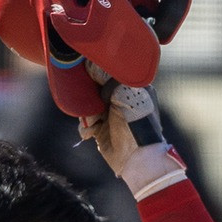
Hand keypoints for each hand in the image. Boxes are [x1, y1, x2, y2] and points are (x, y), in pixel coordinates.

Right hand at [77, 81, 186, 198]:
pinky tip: (91, 134)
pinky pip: (85, 124)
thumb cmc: (137, 122)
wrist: (137, 156)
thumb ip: (108, 77)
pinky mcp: (100, 131)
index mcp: (130, 87)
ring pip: (86, 107)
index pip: (108, 74)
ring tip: (95, 123)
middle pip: (93, 90)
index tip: (86, 78)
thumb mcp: (125, 93)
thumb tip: (91, 65)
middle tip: (90, 104)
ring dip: (87, 115)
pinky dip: (85, 128)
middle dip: (88, 98)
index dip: (95, 76)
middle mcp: (119, 100)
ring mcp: (109, 116)